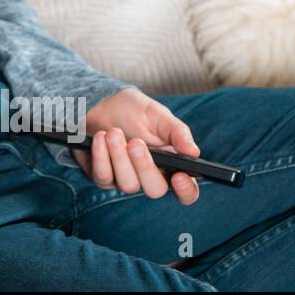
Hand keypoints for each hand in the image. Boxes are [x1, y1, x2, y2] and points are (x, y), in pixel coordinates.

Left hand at [74, 87, 201, 204]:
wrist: (101, 103)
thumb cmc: (134, 111)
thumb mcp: (158, 115)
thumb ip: (177, 132)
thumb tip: (194, 152)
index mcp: (172, 166)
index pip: (187, 191)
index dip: (186, 190)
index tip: (179, 176)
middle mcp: (150, 177)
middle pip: (155, 189)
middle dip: (144, 166)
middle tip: (136, 142)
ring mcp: (126, 180)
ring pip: (128, 185)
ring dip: (119, 157)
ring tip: (113, 132)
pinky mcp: (103, 178)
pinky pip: (103, 177)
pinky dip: (101, 155)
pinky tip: (100, 137)